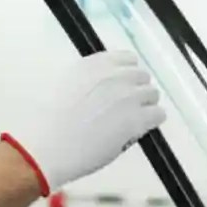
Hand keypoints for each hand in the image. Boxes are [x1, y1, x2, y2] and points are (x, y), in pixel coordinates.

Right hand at [3, 50, 165, 193]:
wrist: (48, 147)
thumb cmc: (48, 124)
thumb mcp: (64, 88)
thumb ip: (88, 81)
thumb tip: (105, 90)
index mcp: (92, 65)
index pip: (126, 59)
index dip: (127, 75)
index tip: (121, 88)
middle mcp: (112, 75)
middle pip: (142, 76)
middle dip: (136, 91)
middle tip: (125, 109)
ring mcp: (127, 96)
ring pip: (153, 94)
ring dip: (145, 106)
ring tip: (129, 122)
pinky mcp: (136, 119)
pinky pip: (158, 114)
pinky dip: (151, 122)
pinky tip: (137, 131)